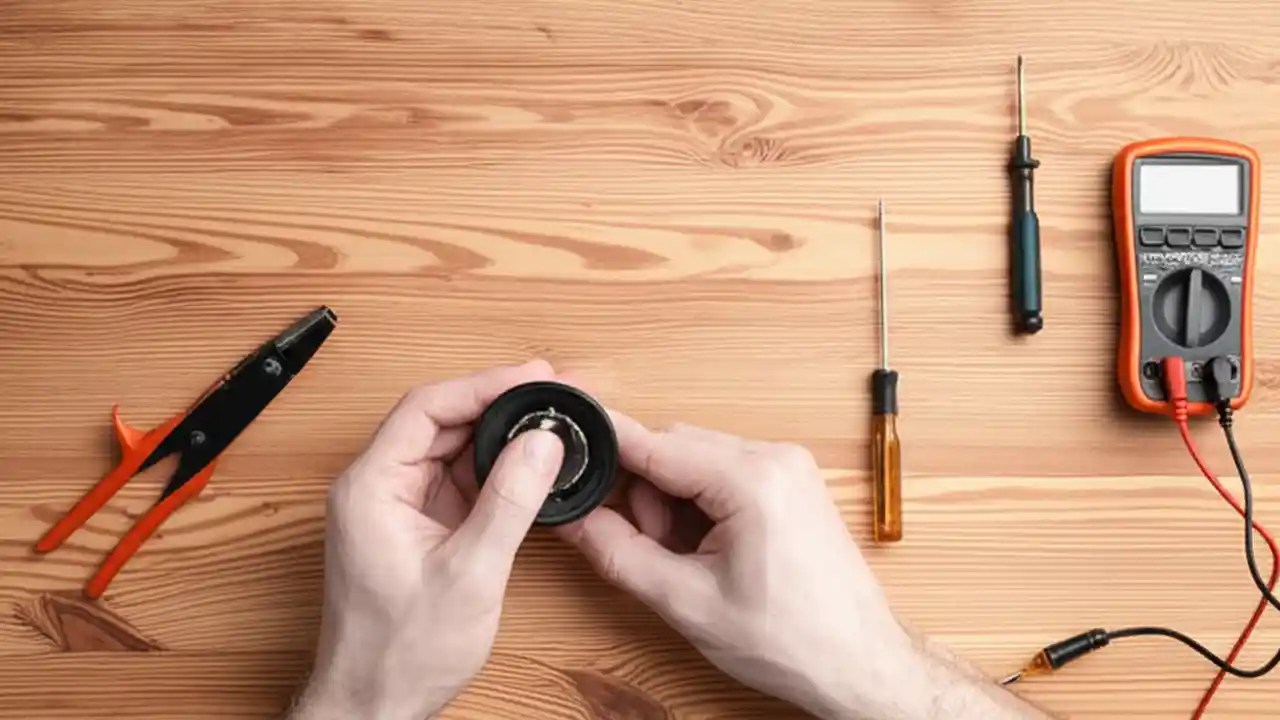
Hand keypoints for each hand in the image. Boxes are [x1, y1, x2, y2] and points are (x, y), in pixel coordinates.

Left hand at [291, 361, 563, 719]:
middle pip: (439, 420)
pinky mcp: (412, 525)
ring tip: (548, 422)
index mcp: (371, 487)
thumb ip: (509, 502)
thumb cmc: (400, 653)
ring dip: (498, 435)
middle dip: (498, 403)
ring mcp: (393, 506)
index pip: (428, 407)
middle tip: (552, 393)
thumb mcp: (469, 574)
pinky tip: (526, 466)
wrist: (374, 706)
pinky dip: (491, 470)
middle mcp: (375, 487)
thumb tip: (542, 443)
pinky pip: (454, 480)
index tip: (533, 376)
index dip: (485, 384)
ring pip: (449, 448)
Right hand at [558, 415, 1046, 719]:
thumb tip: (573, 519)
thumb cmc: (792, 640)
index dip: (604, 445)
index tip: (564, 441)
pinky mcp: (790, 479)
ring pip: (695, 460)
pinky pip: (724, 472)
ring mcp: (787, 465)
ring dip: (676, 506)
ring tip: (694, 562)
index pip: (654, 443)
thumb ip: (619, 553)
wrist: (859, 662)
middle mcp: (775, 458)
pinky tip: (714, 551)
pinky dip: (704, 506)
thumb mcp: (686, 602)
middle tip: (660, 553)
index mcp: (751, 481)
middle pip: (672, 448)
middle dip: (648, 498)